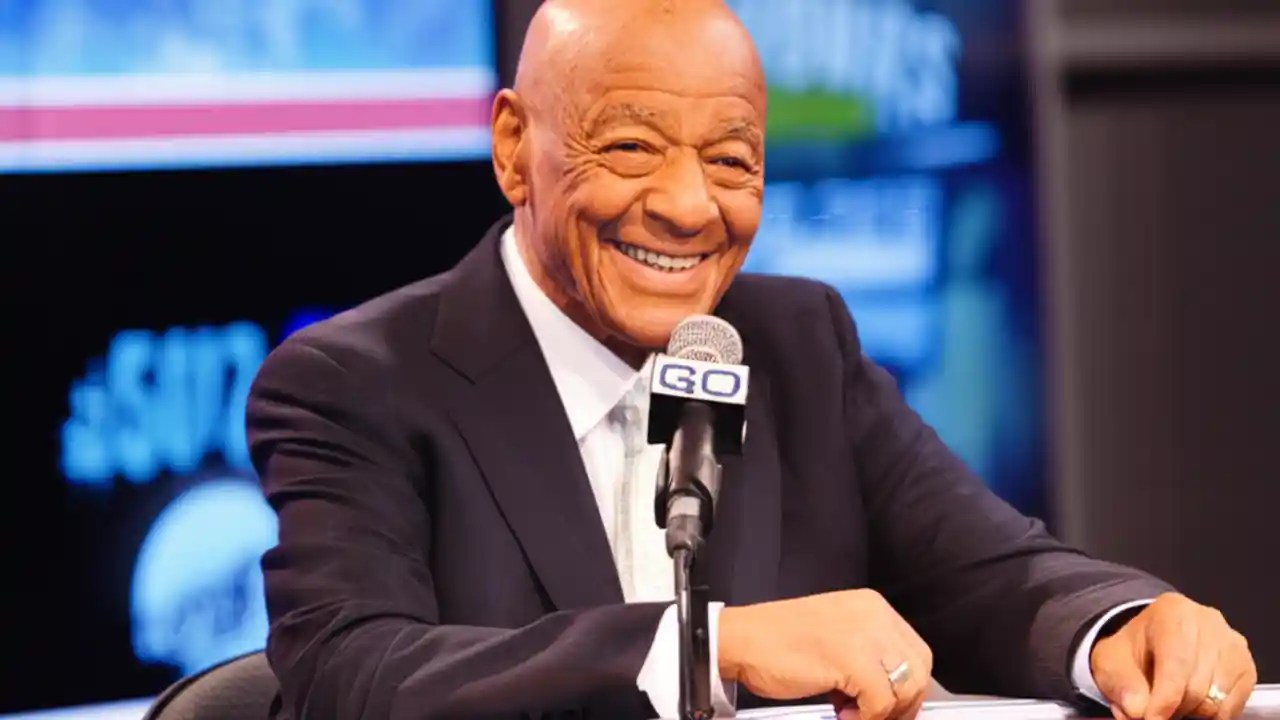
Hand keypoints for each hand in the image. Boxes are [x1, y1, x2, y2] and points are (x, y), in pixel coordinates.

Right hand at [718, 589, 932, 719]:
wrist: (740, 640)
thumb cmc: (778, 643)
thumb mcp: (836, 638)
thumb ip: (866, 654)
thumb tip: (892, 694)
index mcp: (872, 607)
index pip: (916, 652)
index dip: (908, 688)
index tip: (893, 709)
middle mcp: (874, 614)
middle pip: (920, 669)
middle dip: (904, 705)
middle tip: (876, 718)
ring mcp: (863, 633)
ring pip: (907, 686)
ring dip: (884, 713)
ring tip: (853, 715)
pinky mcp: (851, 657)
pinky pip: (881, 701)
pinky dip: (866, 718)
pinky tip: (842, 714)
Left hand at [1091, 593, 1256, 719]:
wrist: (1151, 643)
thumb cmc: (1133, 652)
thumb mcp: (1111, 663)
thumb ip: (1120, 684)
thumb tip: (1137, 710)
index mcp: (1172, 612)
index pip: (1175, 663)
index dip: (1163, 699)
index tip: (1151, 718)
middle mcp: (1208, 621)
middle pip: (1197, 684)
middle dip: (1174, 707)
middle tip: (1157, 711)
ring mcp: (1231, 643)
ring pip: (1218, 697)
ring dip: (1193, 711)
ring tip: (1174, 704)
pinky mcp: (1245, 666)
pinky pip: (1233, 704)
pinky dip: (1213, 713)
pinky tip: (1194, 705)